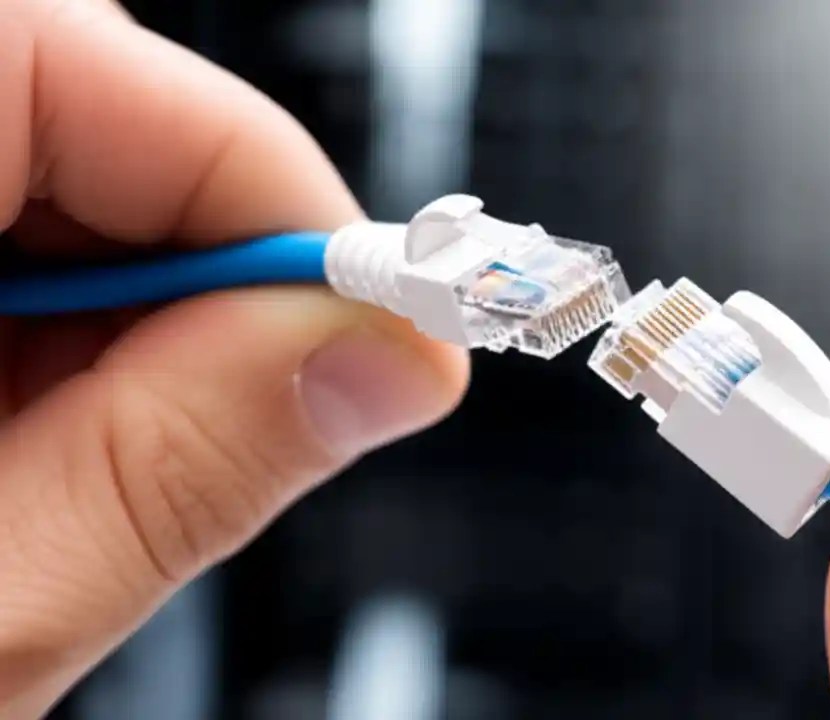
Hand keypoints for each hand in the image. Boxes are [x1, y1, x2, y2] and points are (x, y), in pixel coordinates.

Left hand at [0, 2, 466, 714]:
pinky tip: (31, 434)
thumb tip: (391, 360)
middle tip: (268, 406)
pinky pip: (2, 232)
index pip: (72, 59)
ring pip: (45, 173)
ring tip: (94, 467)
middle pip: (72, 105)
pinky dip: (56, 331)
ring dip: (128, 317)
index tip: (380, 317)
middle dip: (204, 264)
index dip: (261, 183)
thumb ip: (175, 470)